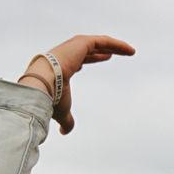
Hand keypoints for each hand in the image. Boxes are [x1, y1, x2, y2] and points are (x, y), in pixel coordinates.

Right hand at [19, 35, 134, 133]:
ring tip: (130, 51)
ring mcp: (74, 46)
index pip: (80, 59)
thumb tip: (65, 132)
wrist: (42, 84)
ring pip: (99, 43)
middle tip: (115, 54)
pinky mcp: (81, 42)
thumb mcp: (62, 111)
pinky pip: (104, 41)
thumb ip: (67, 120)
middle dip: (103, 51)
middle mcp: (67, 53)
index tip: (105, 58)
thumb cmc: (50, 98)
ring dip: (115, 46)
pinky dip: (118, 45)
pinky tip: (130, 51)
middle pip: (90, 49)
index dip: (92, 58)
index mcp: (62, 65)